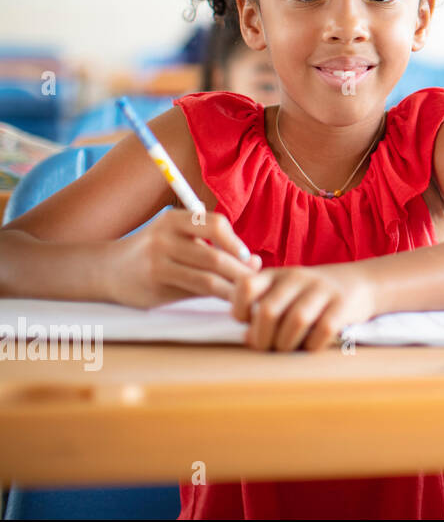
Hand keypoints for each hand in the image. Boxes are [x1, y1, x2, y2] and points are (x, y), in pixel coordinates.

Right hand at [111, 208, 261, 307]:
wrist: (107, 270)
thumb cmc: (154, 254)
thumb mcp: (178, 240)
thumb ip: (214, 247)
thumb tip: (255, 262)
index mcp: (174, 220)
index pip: (215, 223)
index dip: (236, 241)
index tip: (247, 257)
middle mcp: (164, 237)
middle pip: (215, 255)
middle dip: (241, 271)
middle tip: (258, 283)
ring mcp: (157, 261)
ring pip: (207, 277)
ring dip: (234, 288)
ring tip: (249, 296)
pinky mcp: (155, 284)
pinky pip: (195, 291)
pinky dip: (217, 296)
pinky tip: (229, 302)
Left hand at [232, 264, 376, 351]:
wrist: (361, 282)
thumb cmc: (312, 295)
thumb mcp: (285, 291)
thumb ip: (263, 309)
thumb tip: (247, 337)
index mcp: (277, 274)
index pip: (246, 286)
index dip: (239, 310)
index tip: (246, 323)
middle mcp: (298, 278)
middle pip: (269, 310)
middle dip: (262, 337)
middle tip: (265, 347)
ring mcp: (322, 289)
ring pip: (296, 320)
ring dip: (286, 343)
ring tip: (286, 348)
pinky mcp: (343, 304)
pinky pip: (323, 330)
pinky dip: (312, 345)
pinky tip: (310, 346)